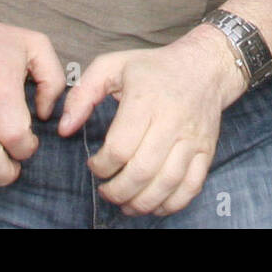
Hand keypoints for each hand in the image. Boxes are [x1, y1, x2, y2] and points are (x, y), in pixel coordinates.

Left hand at [58, 27, 247, 215]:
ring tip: (126, 204)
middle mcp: (172, 120)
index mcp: (145, 99)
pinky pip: (192, 186)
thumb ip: (82, 94)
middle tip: (106, 191)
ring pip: (167, 184)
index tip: (94, 164)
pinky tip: (155, 204)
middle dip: (117, 191)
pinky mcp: (207, 150)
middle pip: (142, 171)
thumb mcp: (112, 66)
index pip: (120, 147)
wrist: (204, 66)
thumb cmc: (153, 68)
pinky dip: (172, 204)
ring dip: (142, 203)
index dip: (101, 166)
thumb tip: (64, 129)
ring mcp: (192, 138)